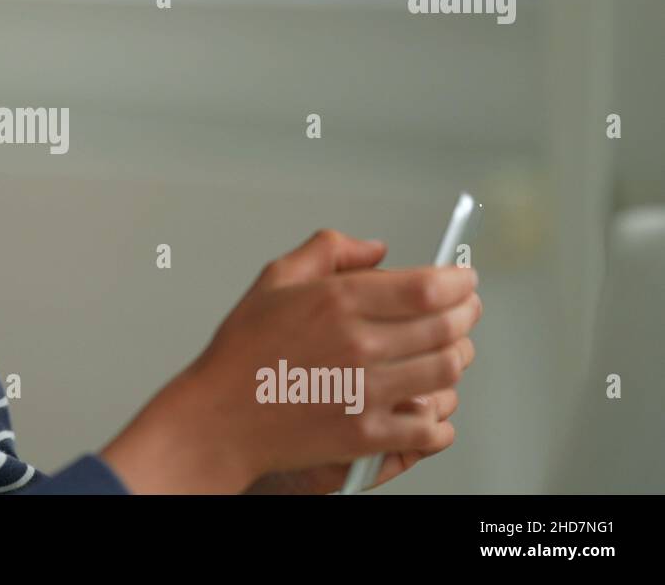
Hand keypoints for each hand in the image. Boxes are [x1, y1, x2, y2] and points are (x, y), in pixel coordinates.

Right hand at [100, 229, 481, 493]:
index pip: (428, 288)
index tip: (464, 280)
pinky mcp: (365, 435)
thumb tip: (378, 250)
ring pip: (445, 371)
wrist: (218, 418)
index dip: (459, 282)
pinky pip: (430, 428)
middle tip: (467, 310)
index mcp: (337, 301)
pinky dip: (441, 418)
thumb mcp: (274, 280)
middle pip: (447, 327)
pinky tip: (432, 405)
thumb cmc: (242, 352)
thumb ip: (328, 249)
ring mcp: (365, 393)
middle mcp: (357, 345)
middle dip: (467, 314)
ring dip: (459, 357)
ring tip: (453, 350)